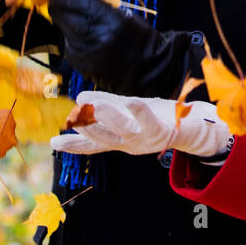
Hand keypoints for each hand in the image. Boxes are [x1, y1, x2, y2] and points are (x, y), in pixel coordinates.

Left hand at [46, 0, 190, 95]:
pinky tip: (86, 40)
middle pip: (61, 15)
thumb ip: (99, 4)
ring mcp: (85, 52)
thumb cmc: (139, 38)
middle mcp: (94, 36)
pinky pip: (68, 46)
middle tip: (58, 2)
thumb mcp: (124, 15)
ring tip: (79, 23)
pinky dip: (72, 40)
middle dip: (57, 7)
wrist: (148, 70)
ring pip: (63, 30)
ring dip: (66, 24)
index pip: (74, 1)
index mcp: (109, 19)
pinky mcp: (80, 64)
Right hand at [49, 91, 230, 158]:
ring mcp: (146, 139)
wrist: (192, 127)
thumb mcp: (130, 113)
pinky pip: (149, 121)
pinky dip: (139, 112)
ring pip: (124, 130)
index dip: (74, 144)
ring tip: (96, 106)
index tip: (53, 142)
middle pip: (104, 138)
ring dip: (110, 118)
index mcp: (120, 140)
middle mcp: (130, 143)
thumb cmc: (158, 117)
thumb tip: (80, 99)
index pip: (93, 144)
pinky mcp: (162, 131)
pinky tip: (131, 100)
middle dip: (89, 129)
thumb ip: (108, 106)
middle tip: (72, 118)